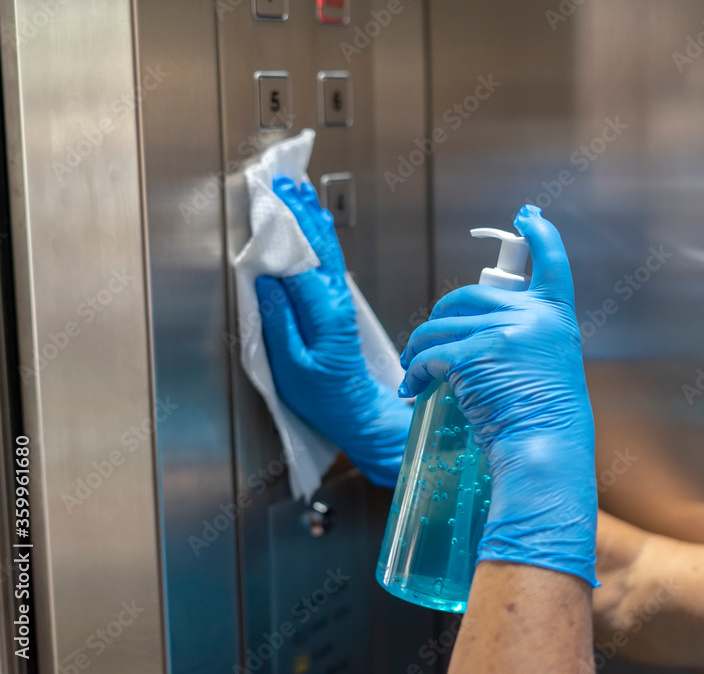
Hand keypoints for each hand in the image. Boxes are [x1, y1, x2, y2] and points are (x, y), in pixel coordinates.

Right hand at [255, 175, 410, 487]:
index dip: (286, 227)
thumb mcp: (291, 366)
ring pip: (324, 250)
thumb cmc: (322, 397)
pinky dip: (316, 237)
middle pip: (317, 246)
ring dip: (310, 218)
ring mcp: (337, 300)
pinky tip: (310, 222)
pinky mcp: (335, 304)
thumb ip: (279, 321)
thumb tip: (266, 280)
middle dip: (299, 211)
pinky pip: (324, 262)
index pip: (301, 260)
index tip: (272, 197)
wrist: (356, 412)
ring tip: (297, 190)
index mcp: (324, 313)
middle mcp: (334, 301)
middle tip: (284, 180)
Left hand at [399, 205, 597, 585]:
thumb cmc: (543, 420)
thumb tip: (472, 330)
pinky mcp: (478, 353)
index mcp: (556, 318)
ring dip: (419, 347)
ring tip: (413, 368)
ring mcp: (506, 332)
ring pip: (442, 325)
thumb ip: (524, 338)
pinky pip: (432, 353)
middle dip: (440, 317)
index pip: (553, 264)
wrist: (544, 449)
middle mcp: (534, 317)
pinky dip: (416, 370)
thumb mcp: (547, 365)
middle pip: (470, 296)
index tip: (529, 216)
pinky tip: (413, 387)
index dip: (541, 235)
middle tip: (425, 343)